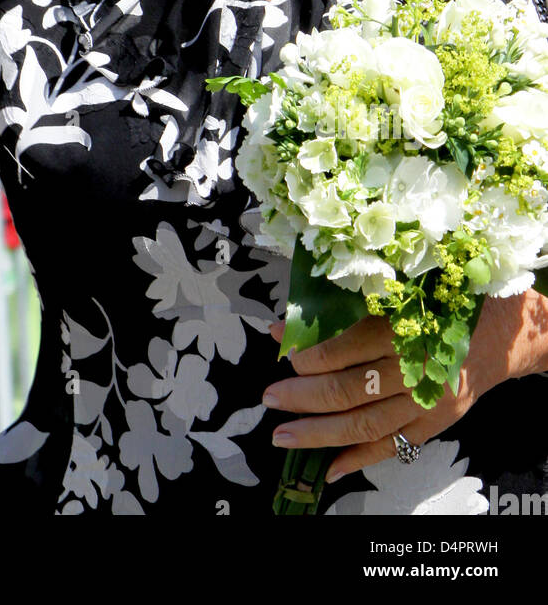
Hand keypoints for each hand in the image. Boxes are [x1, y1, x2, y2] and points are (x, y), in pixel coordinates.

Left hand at [263, 293, 547, 482]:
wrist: (494, 334)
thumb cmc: (434, 305)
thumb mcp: (391, 296)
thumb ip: (340, 312)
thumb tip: (285, 326)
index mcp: (400, 328)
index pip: (344, 349)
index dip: (308, 355)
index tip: (281, 352)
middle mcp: (411, 369)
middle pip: (348, 390)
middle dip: (302, 396)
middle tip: (270, 398)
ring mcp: (423, 402)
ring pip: (364, 424)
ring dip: (319, 433)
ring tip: (283, 435)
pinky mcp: (433, 424)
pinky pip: (391, 447)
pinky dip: (359, 459)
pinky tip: (329, 468)